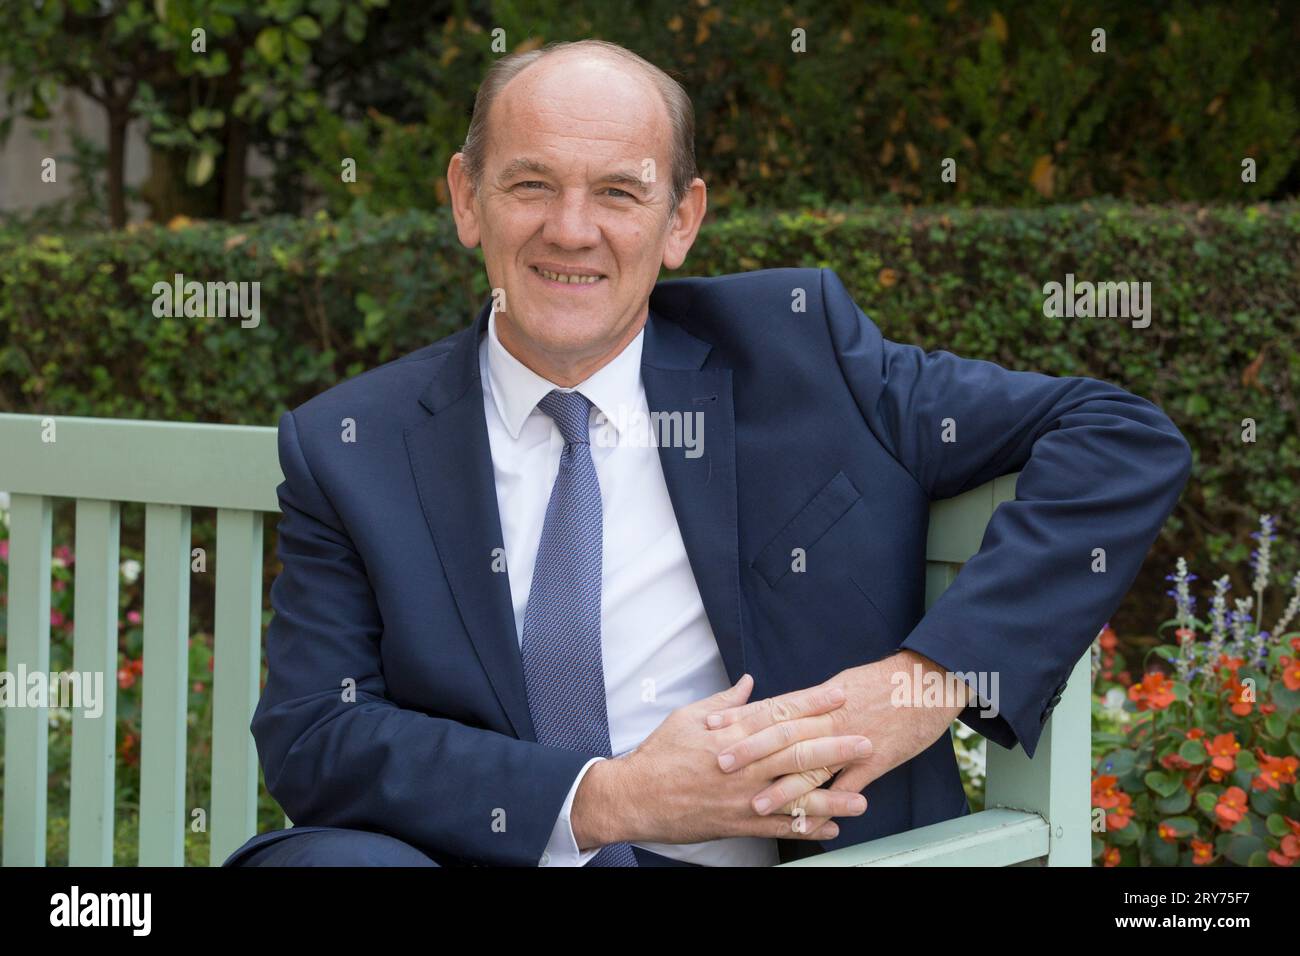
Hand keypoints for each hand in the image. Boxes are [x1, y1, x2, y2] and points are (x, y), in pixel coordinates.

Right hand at [572, 674, 871, 847]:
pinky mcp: (737, 822)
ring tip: (862, 798)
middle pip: (795, 751)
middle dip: (834, 746)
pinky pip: (778, 827)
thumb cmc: (660, 753)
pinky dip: (805, 828)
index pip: (779, 712)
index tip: (840, 696)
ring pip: (794, 794)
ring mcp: (742, 794)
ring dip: (831, 796)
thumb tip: (748, 683)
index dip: (812, 704)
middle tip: (866, 742)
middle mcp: (742, 762)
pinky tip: (831, 829)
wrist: (635, 796)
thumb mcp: (688, 716)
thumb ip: (724, 703)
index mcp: (731, 731)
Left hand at [706, 650, 970, 820]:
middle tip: (720, 764)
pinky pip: (847, 788)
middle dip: (750, 751)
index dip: (740, 717)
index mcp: (820, 697)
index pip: (772, 708)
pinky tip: (810, 821)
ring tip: (755, 804)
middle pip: (782, 736)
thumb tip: (784, 708)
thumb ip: (811, 701)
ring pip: (810, 767)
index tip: (712, 725)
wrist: (928, 681)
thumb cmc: (886, 681)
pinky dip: (827, 804)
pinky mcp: (874, 762)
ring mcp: (852, 742)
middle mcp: (830, 718)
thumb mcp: (843, 683)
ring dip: (782, 789)